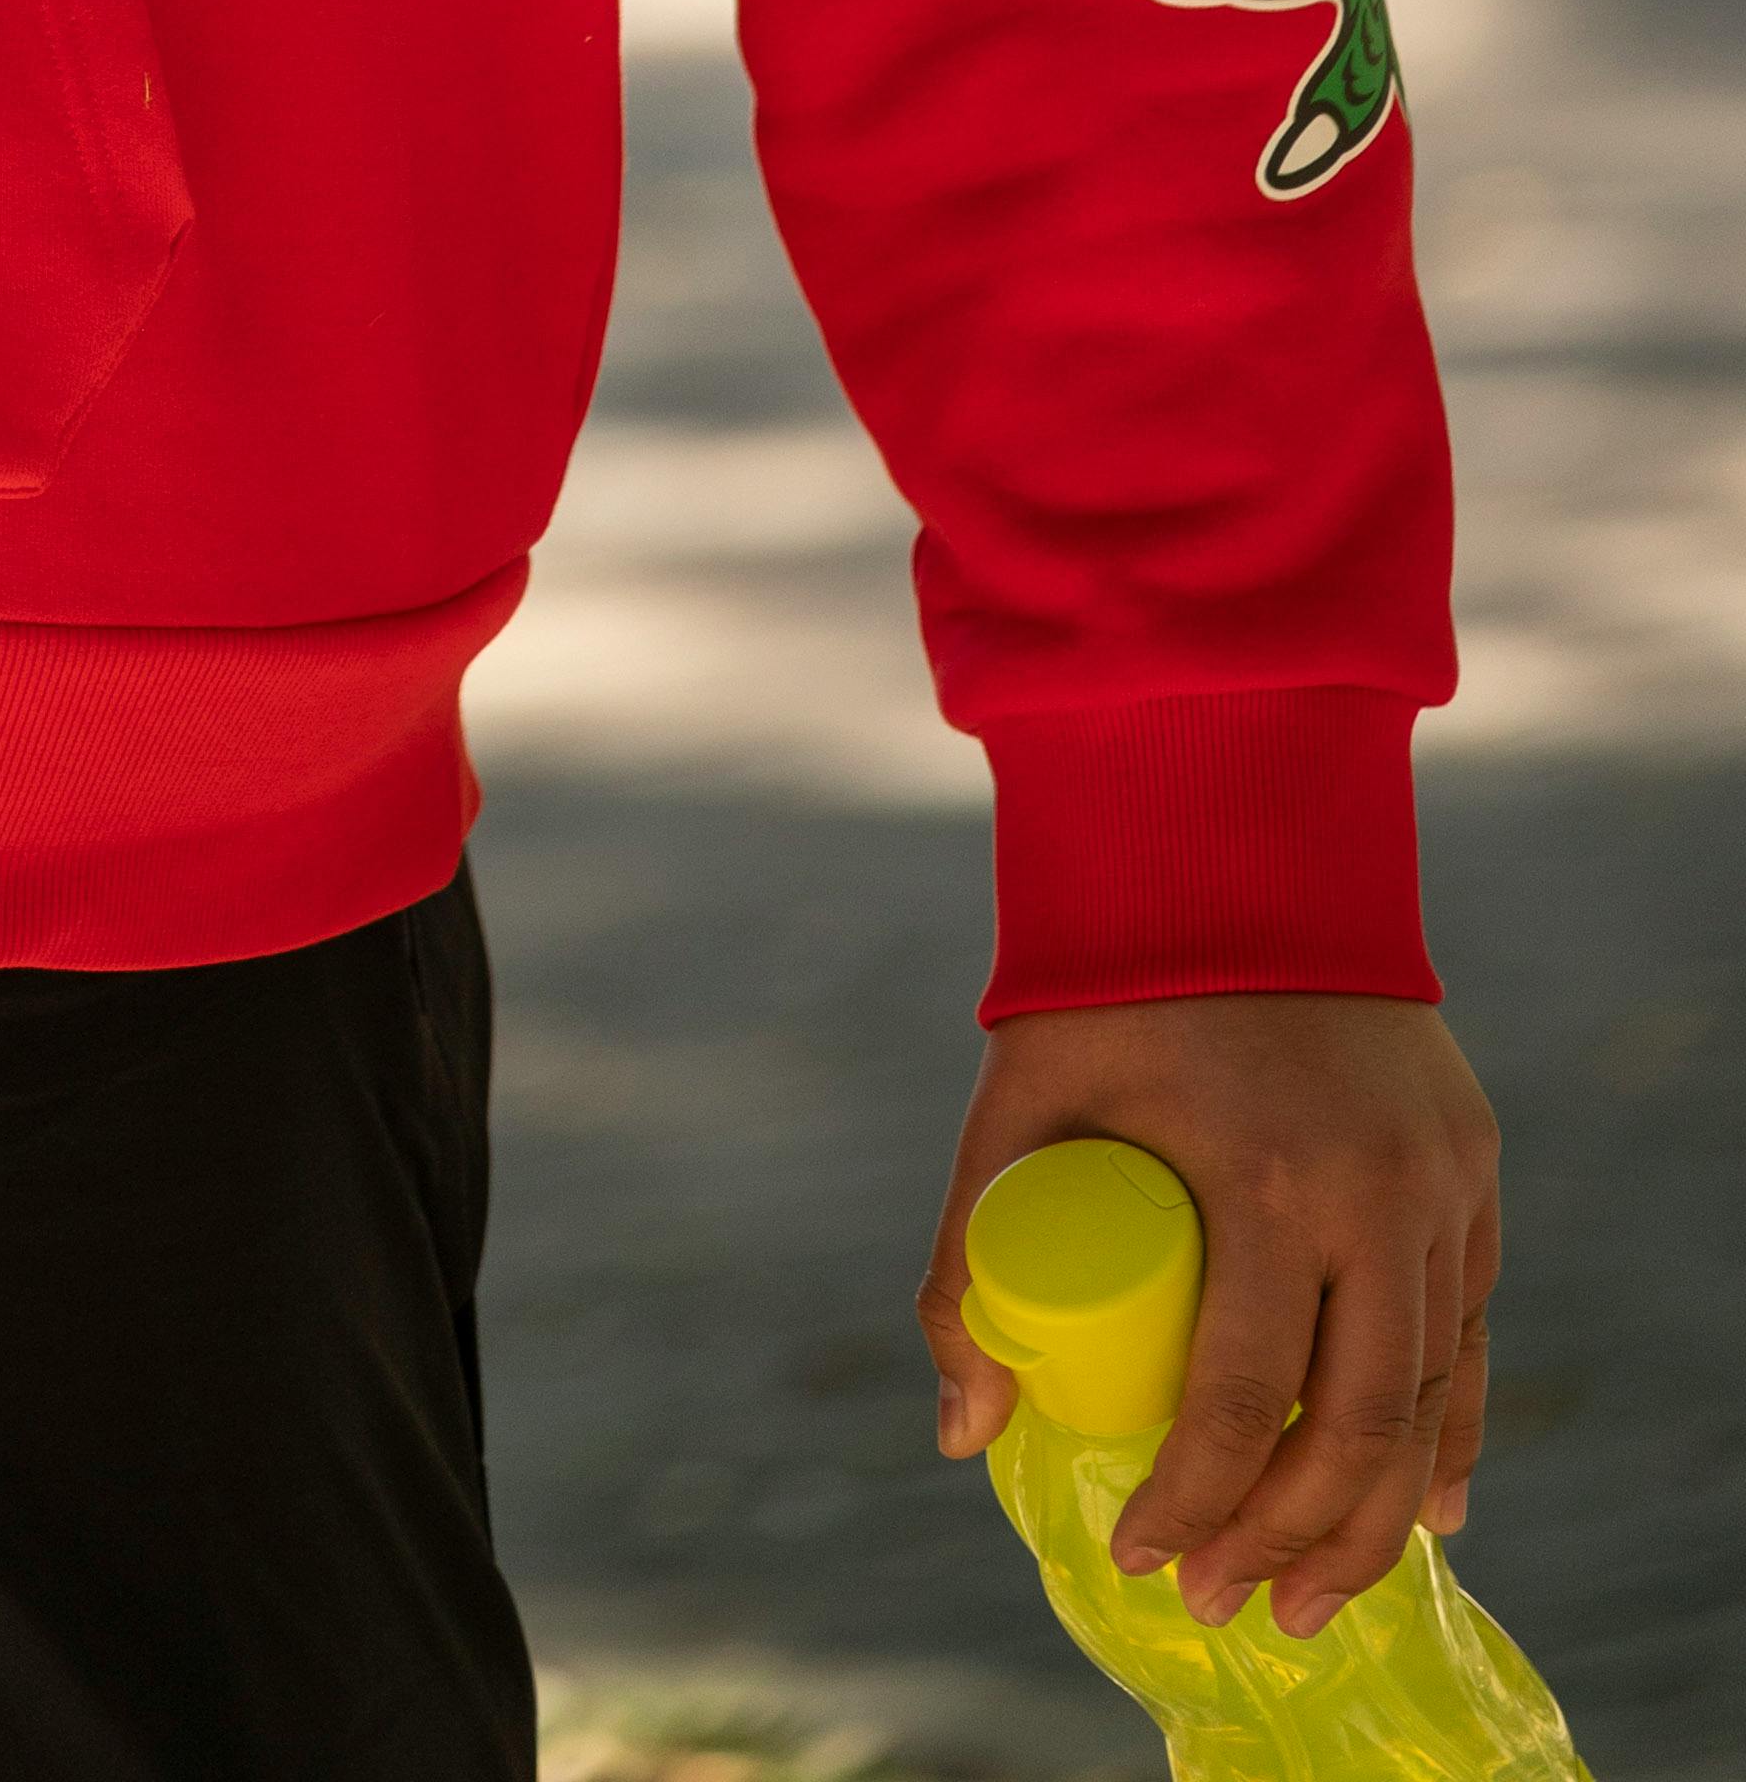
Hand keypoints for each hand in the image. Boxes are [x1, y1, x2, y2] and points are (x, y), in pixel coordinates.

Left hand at [919, 994, 1498, 1638]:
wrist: (1232, 830)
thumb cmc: (1107, 974)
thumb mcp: (1016, 1099)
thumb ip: (966, 1257)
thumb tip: (965, 1429)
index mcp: (1262, 1173)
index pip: (1242, 1394)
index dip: (1196, 1499)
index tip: (1148, 1556)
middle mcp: (1375, 1187)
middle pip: (1360, 1424)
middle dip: (1293, 1541)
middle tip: (1236, 1608)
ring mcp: (1440, 1178)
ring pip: (1434, 1396)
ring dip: (1380, 1516)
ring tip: (1312, 1594)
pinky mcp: (1472, 1165)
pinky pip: (1474, 1332)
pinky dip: (1453, 1431)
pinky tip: (1429, 1509)